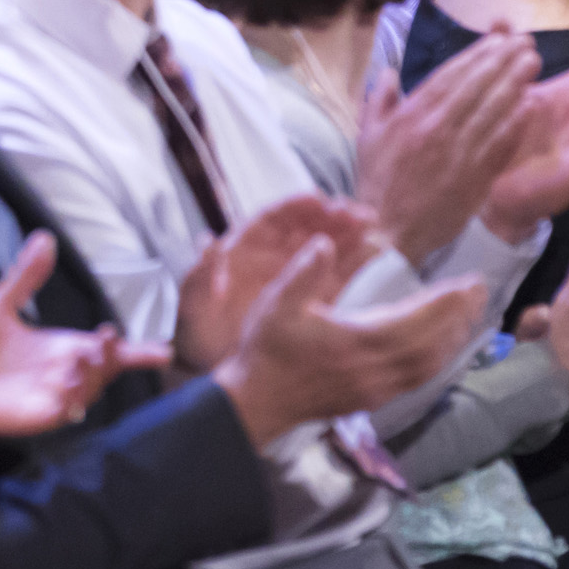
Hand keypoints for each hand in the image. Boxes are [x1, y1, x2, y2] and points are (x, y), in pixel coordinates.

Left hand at [0, 232, 168, 438]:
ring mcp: (51, 398)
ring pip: (88, 391)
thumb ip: (26, 277)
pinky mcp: (34, 416)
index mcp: (60, 349)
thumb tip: (45, 238)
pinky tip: (67, 384)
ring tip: (86, 355)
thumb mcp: (0, 305)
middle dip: (112, 356)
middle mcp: (62, 375)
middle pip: (104, 370)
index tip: (164, 352)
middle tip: (107, 336)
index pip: (107, 352)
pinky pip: (62, 412)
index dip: (136, 353)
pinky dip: (71, 400)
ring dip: (92, 375)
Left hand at [175, 194, 379, 373]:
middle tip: (353, 211)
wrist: (211, 369)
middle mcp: (270, 259)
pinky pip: (336, 274)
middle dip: (328, 216)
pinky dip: (355, 261)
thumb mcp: (194, 305)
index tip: (317, 199)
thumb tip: (207, 241)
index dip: (293, 207)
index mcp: (241, 252)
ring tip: (370, 223)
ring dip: (346, 233)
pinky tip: (374, 249)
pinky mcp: (311, 299)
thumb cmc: (196, 333)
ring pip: (323, 247)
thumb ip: (201, 275)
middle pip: (303, 229)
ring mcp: (293, 277)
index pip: (270, 221)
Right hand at [215, 236, 485, 447]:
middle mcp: (375, 368)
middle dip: (459, 317)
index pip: (415, 320)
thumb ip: (303, 272)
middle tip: (478, 292)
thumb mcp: (276, 304)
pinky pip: (418, 379)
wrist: (258, 402)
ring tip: (467, 315)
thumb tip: (325, 242)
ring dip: (453, 339)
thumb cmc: (266, 349)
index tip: (470, 282)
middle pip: (432, 344)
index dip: (447, 302)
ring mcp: (378, 388)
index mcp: (356, 340)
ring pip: (430, 365)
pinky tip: (440, 346)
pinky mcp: (374, 398)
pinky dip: (437, 359)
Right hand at [357, 30, 539, 262]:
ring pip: (492, 110)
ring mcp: (458, 153)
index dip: (475, 55)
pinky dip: (515, 122)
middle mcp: (436, 129)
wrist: (388, 229)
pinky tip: (531, 104)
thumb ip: (379, 101)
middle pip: (476, 87)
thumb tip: (387, 72)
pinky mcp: (475, 176)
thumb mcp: (366, 137)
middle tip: (525, 42)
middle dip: (501, 61)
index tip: (496, 39)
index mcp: (410, 117)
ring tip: (534, 63)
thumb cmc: (377, 183)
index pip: (449, 76)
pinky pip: (500, 143)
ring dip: (515, 83)